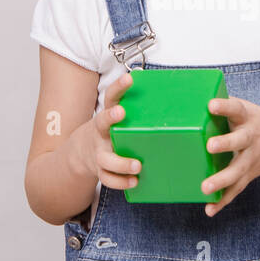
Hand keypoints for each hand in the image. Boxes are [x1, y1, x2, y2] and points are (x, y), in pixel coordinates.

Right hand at [81, 70, 142, 190]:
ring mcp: (99, 152)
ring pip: (104, 158)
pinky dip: (120, 182)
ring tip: (137, 166)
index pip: (111, 96)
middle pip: (101, 122)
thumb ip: (140, 110)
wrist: (83, 152)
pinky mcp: (101, 170)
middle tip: (121, 112)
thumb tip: (177, 95)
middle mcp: (102, 133)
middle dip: (110, 116)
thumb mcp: (120, 118)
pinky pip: (107, 178)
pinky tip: (134, 181)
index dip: (119, 87)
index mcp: (109, 116)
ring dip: (120, 162)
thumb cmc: (114, 131)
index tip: (129, 78)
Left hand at [201, 95, 259, 215]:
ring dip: (222, 180)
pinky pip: (236, 189)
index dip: (225, 106)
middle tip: (209, 146)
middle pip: (240, 141)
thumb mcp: (244, 109)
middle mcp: (251, 138)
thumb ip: (223, 105)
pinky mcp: (248, 175)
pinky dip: (223, 201)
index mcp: (247, 118)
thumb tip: (190, 99)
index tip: (211, 105)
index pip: (236, 109)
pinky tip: (209, 209)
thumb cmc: (253, 121)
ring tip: (205, 187)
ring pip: (237, 170)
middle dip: (226, 144)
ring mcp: (250, 159)